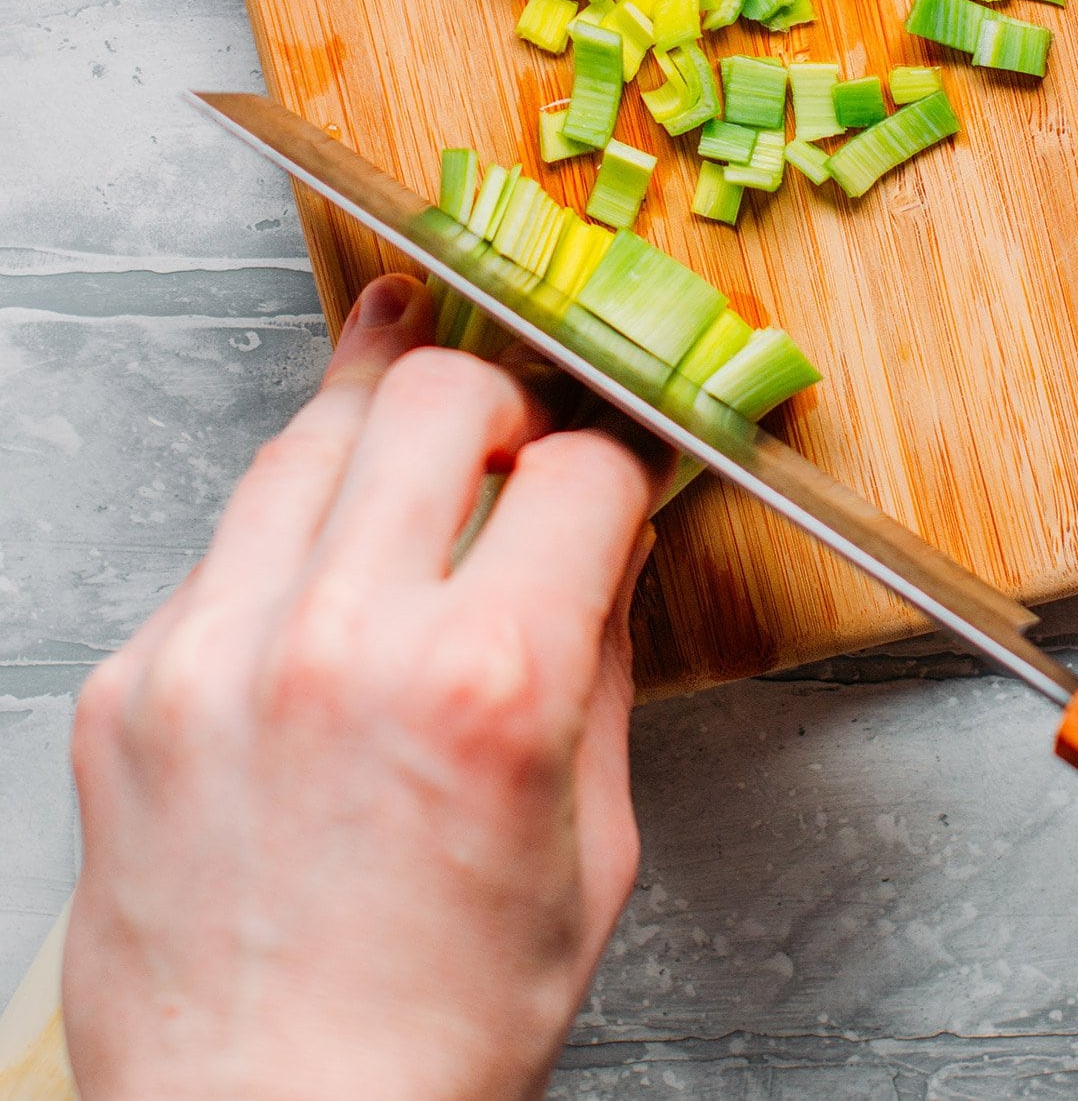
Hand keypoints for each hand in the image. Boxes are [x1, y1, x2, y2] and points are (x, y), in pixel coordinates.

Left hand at [63, 274, 656, 1100]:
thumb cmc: (437, 1028)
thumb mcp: (590, 850)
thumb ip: (602, 666)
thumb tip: (605, 546)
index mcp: (486, 684)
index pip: (578, 467)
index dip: (617, 455)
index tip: (611, 468)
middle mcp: (340, 641)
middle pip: (434, 395)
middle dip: (499, 394)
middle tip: (510, 429)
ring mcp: (212, 654)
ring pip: (306, 437)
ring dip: (375, 414)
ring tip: (402, 383)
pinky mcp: (126, 686)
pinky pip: (219, 550)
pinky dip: (281, 540)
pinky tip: (313, 568)